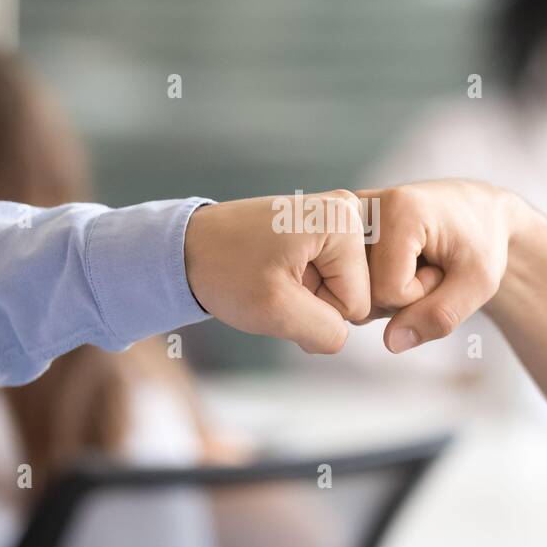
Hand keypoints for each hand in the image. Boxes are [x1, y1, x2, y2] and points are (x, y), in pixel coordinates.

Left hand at [183, 191, 370, 353]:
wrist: (189, 247)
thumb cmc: (225, 270)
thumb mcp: (276, 310)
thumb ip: (326, 332)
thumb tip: (343, 336)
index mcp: (343, 221)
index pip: (357, 303)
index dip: (316, 310)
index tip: (280, 285)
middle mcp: (348, 210)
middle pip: (356, 294)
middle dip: (316, 302)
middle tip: (276, 283)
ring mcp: (338, 217)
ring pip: (345, 289)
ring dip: (310, 296)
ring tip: (276, 276)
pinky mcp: (327, 227)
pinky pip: (334, 277)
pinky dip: (307, 285)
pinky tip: (280, 271)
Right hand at [358, 180, 521, 352]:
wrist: (477, 211)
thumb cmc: (482, 241)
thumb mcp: (478, 282)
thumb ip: (440, 316)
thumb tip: (391, 343)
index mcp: (398, 209)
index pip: (389, 291)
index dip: (421, 295)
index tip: (442, 268)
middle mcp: (364, 207)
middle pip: (365, 292)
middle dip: (403, 295)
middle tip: (431, 265)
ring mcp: (349, 217)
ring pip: (353, 290)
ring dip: (389, 290)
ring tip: (417, 262)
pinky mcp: (341, 228)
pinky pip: (347, 281)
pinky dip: (375, 283)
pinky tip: (397, 263)